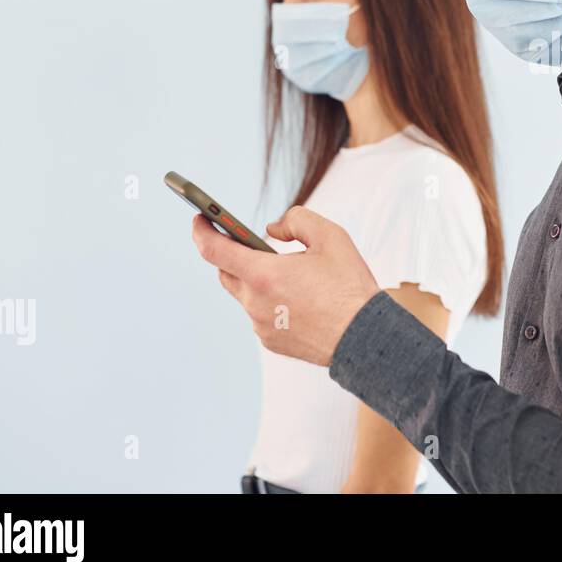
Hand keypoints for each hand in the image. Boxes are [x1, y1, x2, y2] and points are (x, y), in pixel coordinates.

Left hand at [192, 206, 380, 365]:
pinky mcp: (271, 341)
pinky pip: (260, 315)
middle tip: (246, 242)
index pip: (213, 250)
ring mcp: (260, 325)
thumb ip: (297, 220)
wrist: (364, 337)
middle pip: (226, 273)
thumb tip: (271, 228)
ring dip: (257, 280)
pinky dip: (270, 302)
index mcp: (264, 274)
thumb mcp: (330, 236)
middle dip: (231, 255)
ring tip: (285, 273)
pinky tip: (297, 299)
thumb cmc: (349, 286)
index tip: (198, 219)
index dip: (201, 231)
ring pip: (246, 295)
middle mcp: (254, 302)